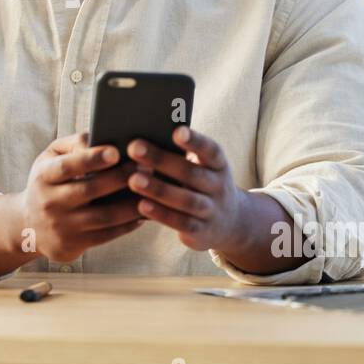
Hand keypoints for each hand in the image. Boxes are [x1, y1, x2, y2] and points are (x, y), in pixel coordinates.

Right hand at [17, 132, 144, 262]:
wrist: (29, 225)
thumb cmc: (49, 182)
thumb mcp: (51, 158)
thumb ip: (74, 144)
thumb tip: (99, 137)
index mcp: (44, 176)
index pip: (67, 166)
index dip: (91, 159)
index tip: (116, 151)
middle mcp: (50, 202)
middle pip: (89, 191)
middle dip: (121, 179)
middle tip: (147, 168)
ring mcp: (62, 226)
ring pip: (103, 216)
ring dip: (131, 205)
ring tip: (153, 191)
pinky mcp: (73, 245)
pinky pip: (107, 235)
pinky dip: (128, 224)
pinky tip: (144, 212)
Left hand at [124, 126, 244, 252]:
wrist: (230, 222)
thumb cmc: (201, 184)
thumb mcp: (202, 168)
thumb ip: (180, 156)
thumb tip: (143, 141)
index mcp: (218, 165)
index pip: (210, 151)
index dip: (195, 141)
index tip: (176, 131)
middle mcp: (219, 187)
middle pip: (191, 173)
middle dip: (161, 160)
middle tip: (134, 148)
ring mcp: (212, 211)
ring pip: (186, 200)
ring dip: (159, 190)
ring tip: (133, 180)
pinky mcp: (201, 232)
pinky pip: (181, 223)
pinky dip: (162, 214)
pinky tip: (142, 205)